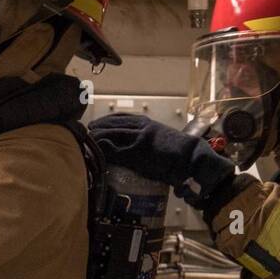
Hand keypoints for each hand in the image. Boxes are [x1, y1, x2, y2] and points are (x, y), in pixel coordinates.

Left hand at [89, 114, 235, 203]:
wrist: (192, 159)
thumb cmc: (181, 155)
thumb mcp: (163, 141)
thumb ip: (150, 143)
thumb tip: (140, 150)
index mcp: (149, 124)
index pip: (124, 119)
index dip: (108, 121)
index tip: (98, 124)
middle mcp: (143, 127)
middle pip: (114, 124)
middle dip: (99, 127)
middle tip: (87, 131)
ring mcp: (139, 139)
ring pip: (112, 134)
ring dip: (98, 137)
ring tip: (87, 140)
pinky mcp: (138, 153)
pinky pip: (116, 150)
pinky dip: (104, 149)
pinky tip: (96, 150)